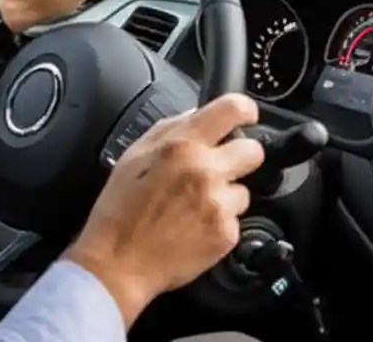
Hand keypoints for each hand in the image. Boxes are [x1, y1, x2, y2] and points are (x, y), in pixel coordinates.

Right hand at [63, 94, 264, 327]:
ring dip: (225, 196)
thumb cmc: (120, 209)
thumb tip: (197, 115)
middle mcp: (206, 171)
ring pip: (243, 190)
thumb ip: (170, 129)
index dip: (244, 111)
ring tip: (193, 207)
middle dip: (239, 157)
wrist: (119, 262)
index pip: (233, 108)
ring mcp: (219, 204)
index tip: (245, 117)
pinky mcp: (227, 233)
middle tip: (218, 169)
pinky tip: (193, 227)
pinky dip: (219, 222)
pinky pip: (235, 219)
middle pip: (253, 151)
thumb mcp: (134, 155)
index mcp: (182, 145)